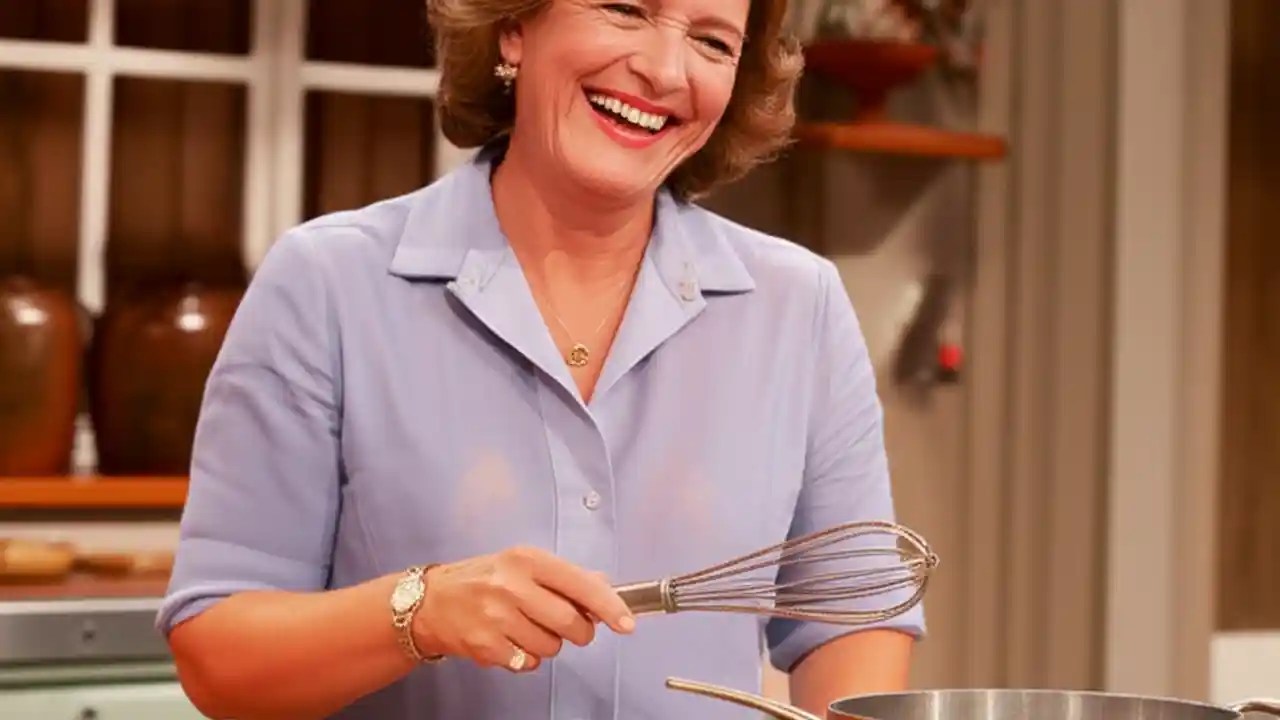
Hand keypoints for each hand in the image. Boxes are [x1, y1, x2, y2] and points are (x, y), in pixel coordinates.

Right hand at [412, 547, 634, 671]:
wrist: (430, 602)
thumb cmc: (480, 580)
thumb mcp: (520, 564)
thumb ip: (563, 576)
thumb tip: (604, 585)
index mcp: (526, 560)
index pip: (580, 583)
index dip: (609, 606)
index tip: (626, 622)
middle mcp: (511, 585)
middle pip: (570, 622)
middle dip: (579, 631)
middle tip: (569, 627)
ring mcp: (496, 617)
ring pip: (551, 646)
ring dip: (548, 644)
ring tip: (526, 628)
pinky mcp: (486, 645)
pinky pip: (528, 662)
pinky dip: (526, 657)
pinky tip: (510, 641)